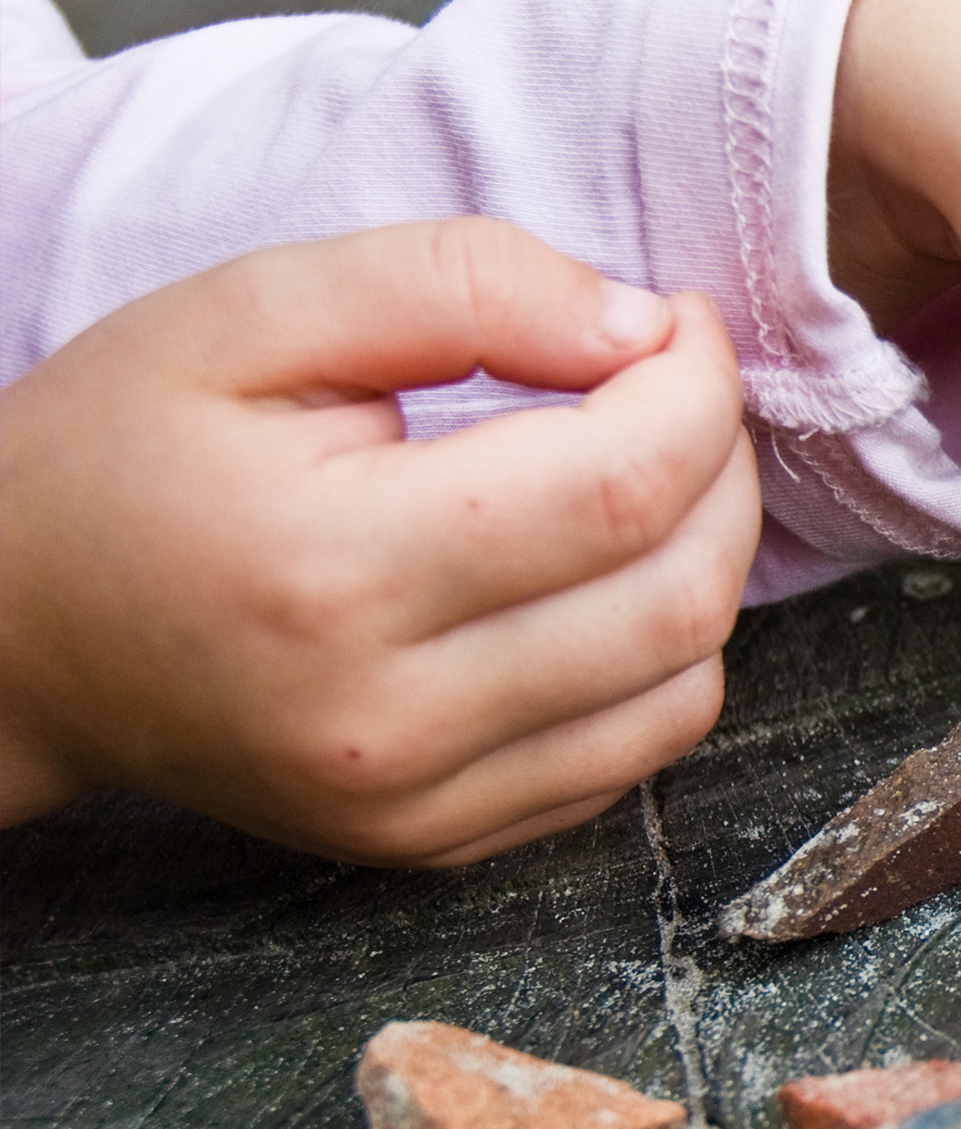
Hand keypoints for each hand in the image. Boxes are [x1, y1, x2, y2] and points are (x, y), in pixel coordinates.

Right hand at [0, 218, 760, 864]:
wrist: (14, 633)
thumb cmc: (123, 453)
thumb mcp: (252, 311)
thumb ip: (457, 284)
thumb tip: (637, 327)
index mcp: (336, 571)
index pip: (627, 482)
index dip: (699, 382)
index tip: (673, 320)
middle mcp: (388, 720)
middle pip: (681, 590)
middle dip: (722, 461)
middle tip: (670, 385)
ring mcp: (415, 805)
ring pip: (688, 683)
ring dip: (710, 558)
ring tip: (641, 470)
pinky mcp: (436, 844)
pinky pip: (639, 753)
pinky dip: (663, 652)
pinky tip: (599, 573)